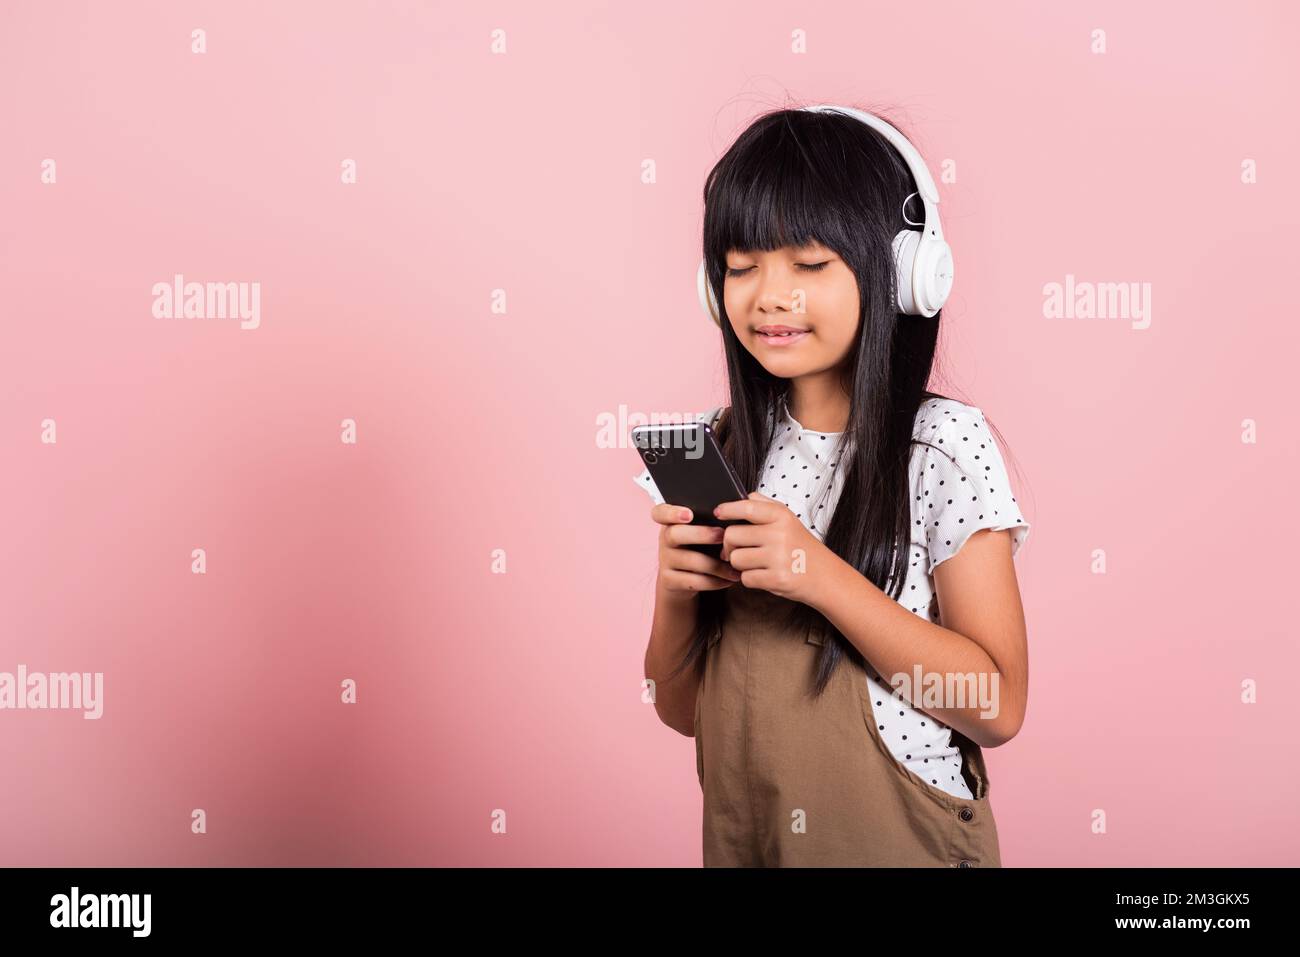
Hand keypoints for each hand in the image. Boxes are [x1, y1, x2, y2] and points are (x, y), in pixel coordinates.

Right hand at [650, 503, 742, 593]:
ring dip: (716, 565)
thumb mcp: (701, 532)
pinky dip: (715, 582)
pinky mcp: (670, 581)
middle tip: (722, 537)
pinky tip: (729, 580)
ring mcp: (665, 561)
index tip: (689, 514)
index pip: (660, 512)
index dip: (671, 512)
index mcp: (671, 523)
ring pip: (690, 561)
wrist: (683, 580)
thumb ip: (711, 520)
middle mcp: (665, 540)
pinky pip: (694, 581)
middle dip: (701, 535)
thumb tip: (739, 508)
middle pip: (675, 534)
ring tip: (735, 567)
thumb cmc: (699, 549)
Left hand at [714, 492, 829, 603]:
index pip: (746, 507)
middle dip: (730, 545)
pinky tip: (763, 575)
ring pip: (735, 559)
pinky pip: (746, 578)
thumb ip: (766, 505)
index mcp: (781, 517)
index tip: (719, 513)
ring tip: (755, 563)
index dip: (728, 509)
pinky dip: (750, 579)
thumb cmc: (803, 548)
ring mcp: (778, 557)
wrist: (826, 576)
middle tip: (736, 549)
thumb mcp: (789, 520)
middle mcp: (780, 534)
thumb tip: (745, 497)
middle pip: (732, 535)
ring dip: (740, 564)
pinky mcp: (777, 579)